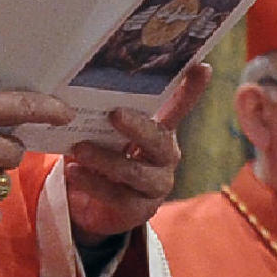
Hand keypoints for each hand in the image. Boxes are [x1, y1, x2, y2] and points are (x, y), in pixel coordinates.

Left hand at [65, 62, 201, 242]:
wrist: (95, 208)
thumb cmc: (103, 160)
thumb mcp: (104, 136)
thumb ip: (103, 120)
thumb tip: (76, 94)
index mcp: (161, 132)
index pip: (179, 108)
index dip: (191, 90)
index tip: (202, 67)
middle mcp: (165, 156)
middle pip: (158, 140)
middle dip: (137, 127)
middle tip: (114, 114)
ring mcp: (156, 184)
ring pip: (134, 171)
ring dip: (105, 159)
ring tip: (79, 150)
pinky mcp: (140, 208)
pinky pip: (117, 196)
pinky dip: (92, 183)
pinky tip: (74, 173)